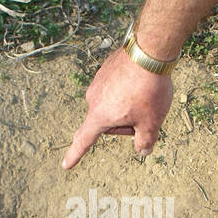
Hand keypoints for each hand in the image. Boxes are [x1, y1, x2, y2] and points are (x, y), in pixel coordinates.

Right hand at [60, 48, 173, 168]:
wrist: (149, 52)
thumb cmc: (148, 90)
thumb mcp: (152, 122)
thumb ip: (145, 141)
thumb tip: (142, 151)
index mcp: (100, 115)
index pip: (84, 141)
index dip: (75, 155)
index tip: (65, 165)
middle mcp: (93, 99)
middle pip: (106, 123)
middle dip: (123, 124)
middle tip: (144, 115)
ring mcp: (98, 82)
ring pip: (112, 105)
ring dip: (126, 106)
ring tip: (144, 95)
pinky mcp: (106, 70)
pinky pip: (115, 88)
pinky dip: (127, 91)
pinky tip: (141, 83)